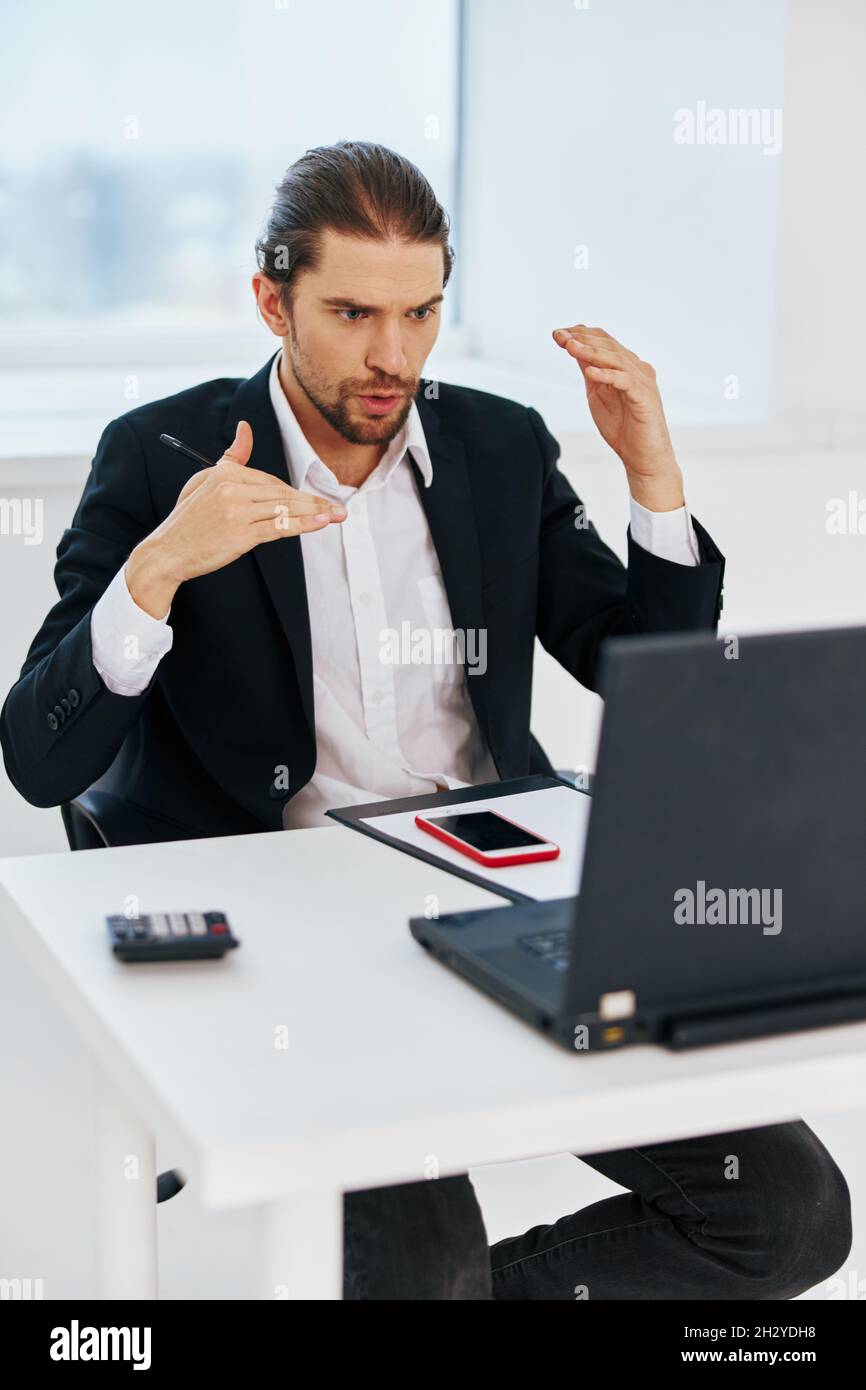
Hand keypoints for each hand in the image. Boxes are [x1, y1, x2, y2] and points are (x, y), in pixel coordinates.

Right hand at [125, 420, 345, 615]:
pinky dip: (304, 524)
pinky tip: (321, 522)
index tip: (313, 501)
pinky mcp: (241, 533)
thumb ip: (231, 457)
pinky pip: (280, 526)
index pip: (270, 480)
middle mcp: (231, 487)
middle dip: (312, 501)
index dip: (293, 493)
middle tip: (337, 507)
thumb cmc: (189, 520)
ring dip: (315, 512)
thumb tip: (246, 428)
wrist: (168, 551)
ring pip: (285, 508)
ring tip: (337, 515)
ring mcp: (237, 511)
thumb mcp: (205, 481)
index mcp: (225, 473)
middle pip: (281, 493)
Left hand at [552, 325, 684, 510]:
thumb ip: (590, 372)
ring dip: (591, 352)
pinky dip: (608, 375)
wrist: (642, 458)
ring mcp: (643, 382)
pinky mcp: (645, 398)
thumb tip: (574, 347)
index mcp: (626, 366)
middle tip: (559, 336)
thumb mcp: (597, 394)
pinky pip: (626, 381)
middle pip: (609, 345)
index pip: (604, 341)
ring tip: (570, 347)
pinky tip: (590, 371)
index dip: (581, 334)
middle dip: (582, 339)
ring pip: (616, 359)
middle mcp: (637, 369)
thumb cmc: (622, 428)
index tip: (557, 334)